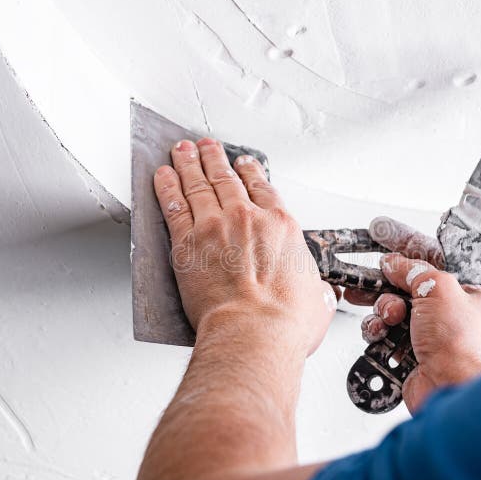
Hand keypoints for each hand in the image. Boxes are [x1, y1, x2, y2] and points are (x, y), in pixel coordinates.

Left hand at [153, 138, 335, 353]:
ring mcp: (214, 227)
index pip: (263, 188)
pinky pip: (173, 206)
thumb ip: (316, 290)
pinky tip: (161, 176)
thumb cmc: (283, 322)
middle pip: (226, 179)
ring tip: (182, 151)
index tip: (243, 164)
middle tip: (207, 147)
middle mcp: (247, 218)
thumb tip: (318, 296)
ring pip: (198, 184)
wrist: (254, 332)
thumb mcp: (318, 301)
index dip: (250, 171)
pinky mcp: (186, 244)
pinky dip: (166, 187)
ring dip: (188, 164)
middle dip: (215, 159)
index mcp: (281, 226)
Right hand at [345, 217, 480, 412]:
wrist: (452, 392)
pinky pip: (387, 332)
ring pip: (395, 308)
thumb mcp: (440, 290)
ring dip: (384, 310)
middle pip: (411, 284)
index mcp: (476, 291)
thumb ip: (414, 270)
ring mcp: (434, 334)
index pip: (437, 257)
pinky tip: (382, 333)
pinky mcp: (415, 353)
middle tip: (367, 277)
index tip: (382, 231)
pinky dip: (380, 331)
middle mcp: (457, 311)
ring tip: (389, 316)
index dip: (407, 243)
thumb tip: (394, 263)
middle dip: (388, 283)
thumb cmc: (465, 348)